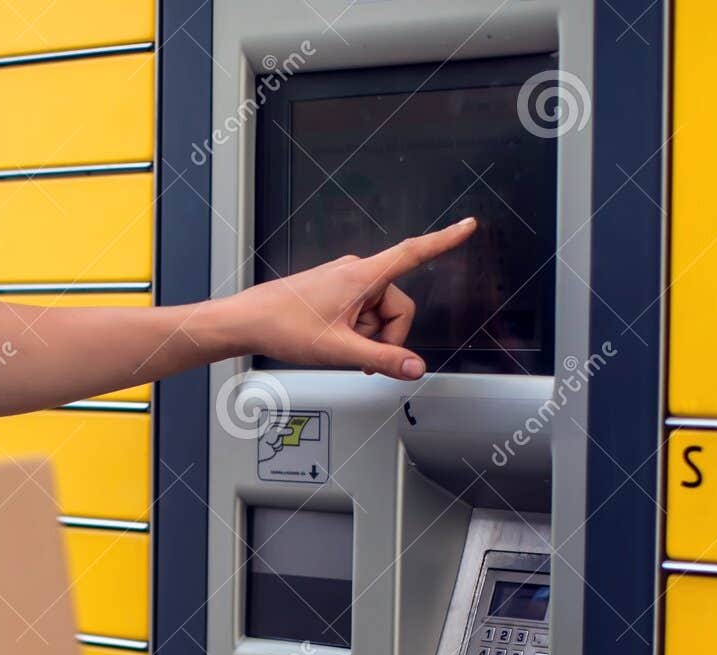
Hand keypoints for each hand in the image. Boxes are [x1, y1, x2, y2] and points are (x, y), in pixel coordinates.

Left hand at [227, 217, 476, 378]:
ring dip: (367, 336)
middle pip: (397, 305)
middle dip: (386, 335)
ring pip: (378, 313)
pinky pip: (361, 312)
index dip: (444, 241)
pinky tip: (334, 341)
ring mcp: (345, 281)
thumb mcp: (339, 350)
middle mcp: (356, 272)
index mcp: (362, 276)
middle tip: (361, 357)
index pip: (413, 253)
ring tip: (339, 346)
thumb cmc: (284, 326)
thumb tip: (415, 367)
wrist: (248, 321)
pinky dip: (356, 331)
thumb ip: (382, 359)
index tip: (468, 226)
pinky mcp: (335, 290)